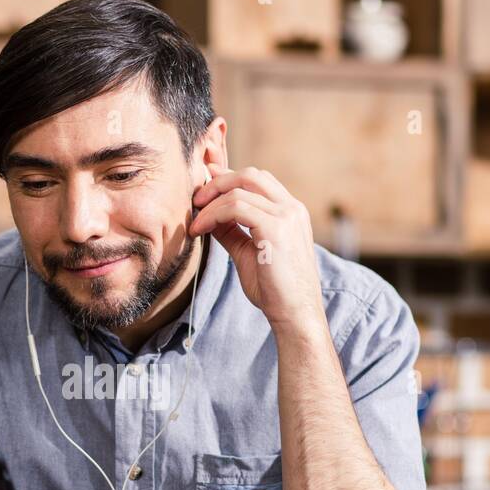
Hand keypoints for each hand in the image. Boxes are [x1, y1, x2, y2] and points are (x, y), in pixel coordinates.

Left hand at [189, 162, 324, 332]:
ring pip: (239, 190)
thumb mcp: (247, 252)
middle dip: (218, 182)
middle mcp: (291, 208)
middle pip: (250, 175)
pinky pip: (236, 207)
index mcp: (290, 211)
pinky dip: (213, 215)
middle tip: (196, 200)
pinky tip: (201, 229)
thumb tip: (209, 216)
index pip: (258, 180)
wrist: (294, 313)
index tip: (204, 184)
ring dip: (210, 204)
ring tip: (195, 224)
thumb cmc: (273, 289)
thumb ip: (232, 231)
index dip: (228, 177)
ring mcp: (286, 216)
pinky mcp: (276, 229)